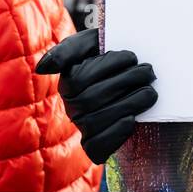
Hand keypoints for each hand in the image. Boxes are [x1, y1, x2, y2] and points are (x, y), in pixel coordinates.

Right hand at [35, 28, 157, 163]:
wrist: (134, 79)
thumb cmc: (111, 58)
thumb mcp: (91, 44)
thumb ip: (69, 50)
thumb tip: (42, 69)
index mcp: (68, 83)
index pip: (79, 79)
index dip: (109, 66)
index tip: (131, 56)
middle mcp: (72, 107)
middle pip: (91, 99)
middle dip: (125, 82)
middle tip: (148, 72)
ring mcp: (83, 126)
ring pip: (96, 121)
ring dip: (128, 104)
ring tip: (150, 92)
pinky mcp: (95, 146)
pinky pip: (97, 147)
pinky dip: (116, 133)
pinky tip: (132, 118)